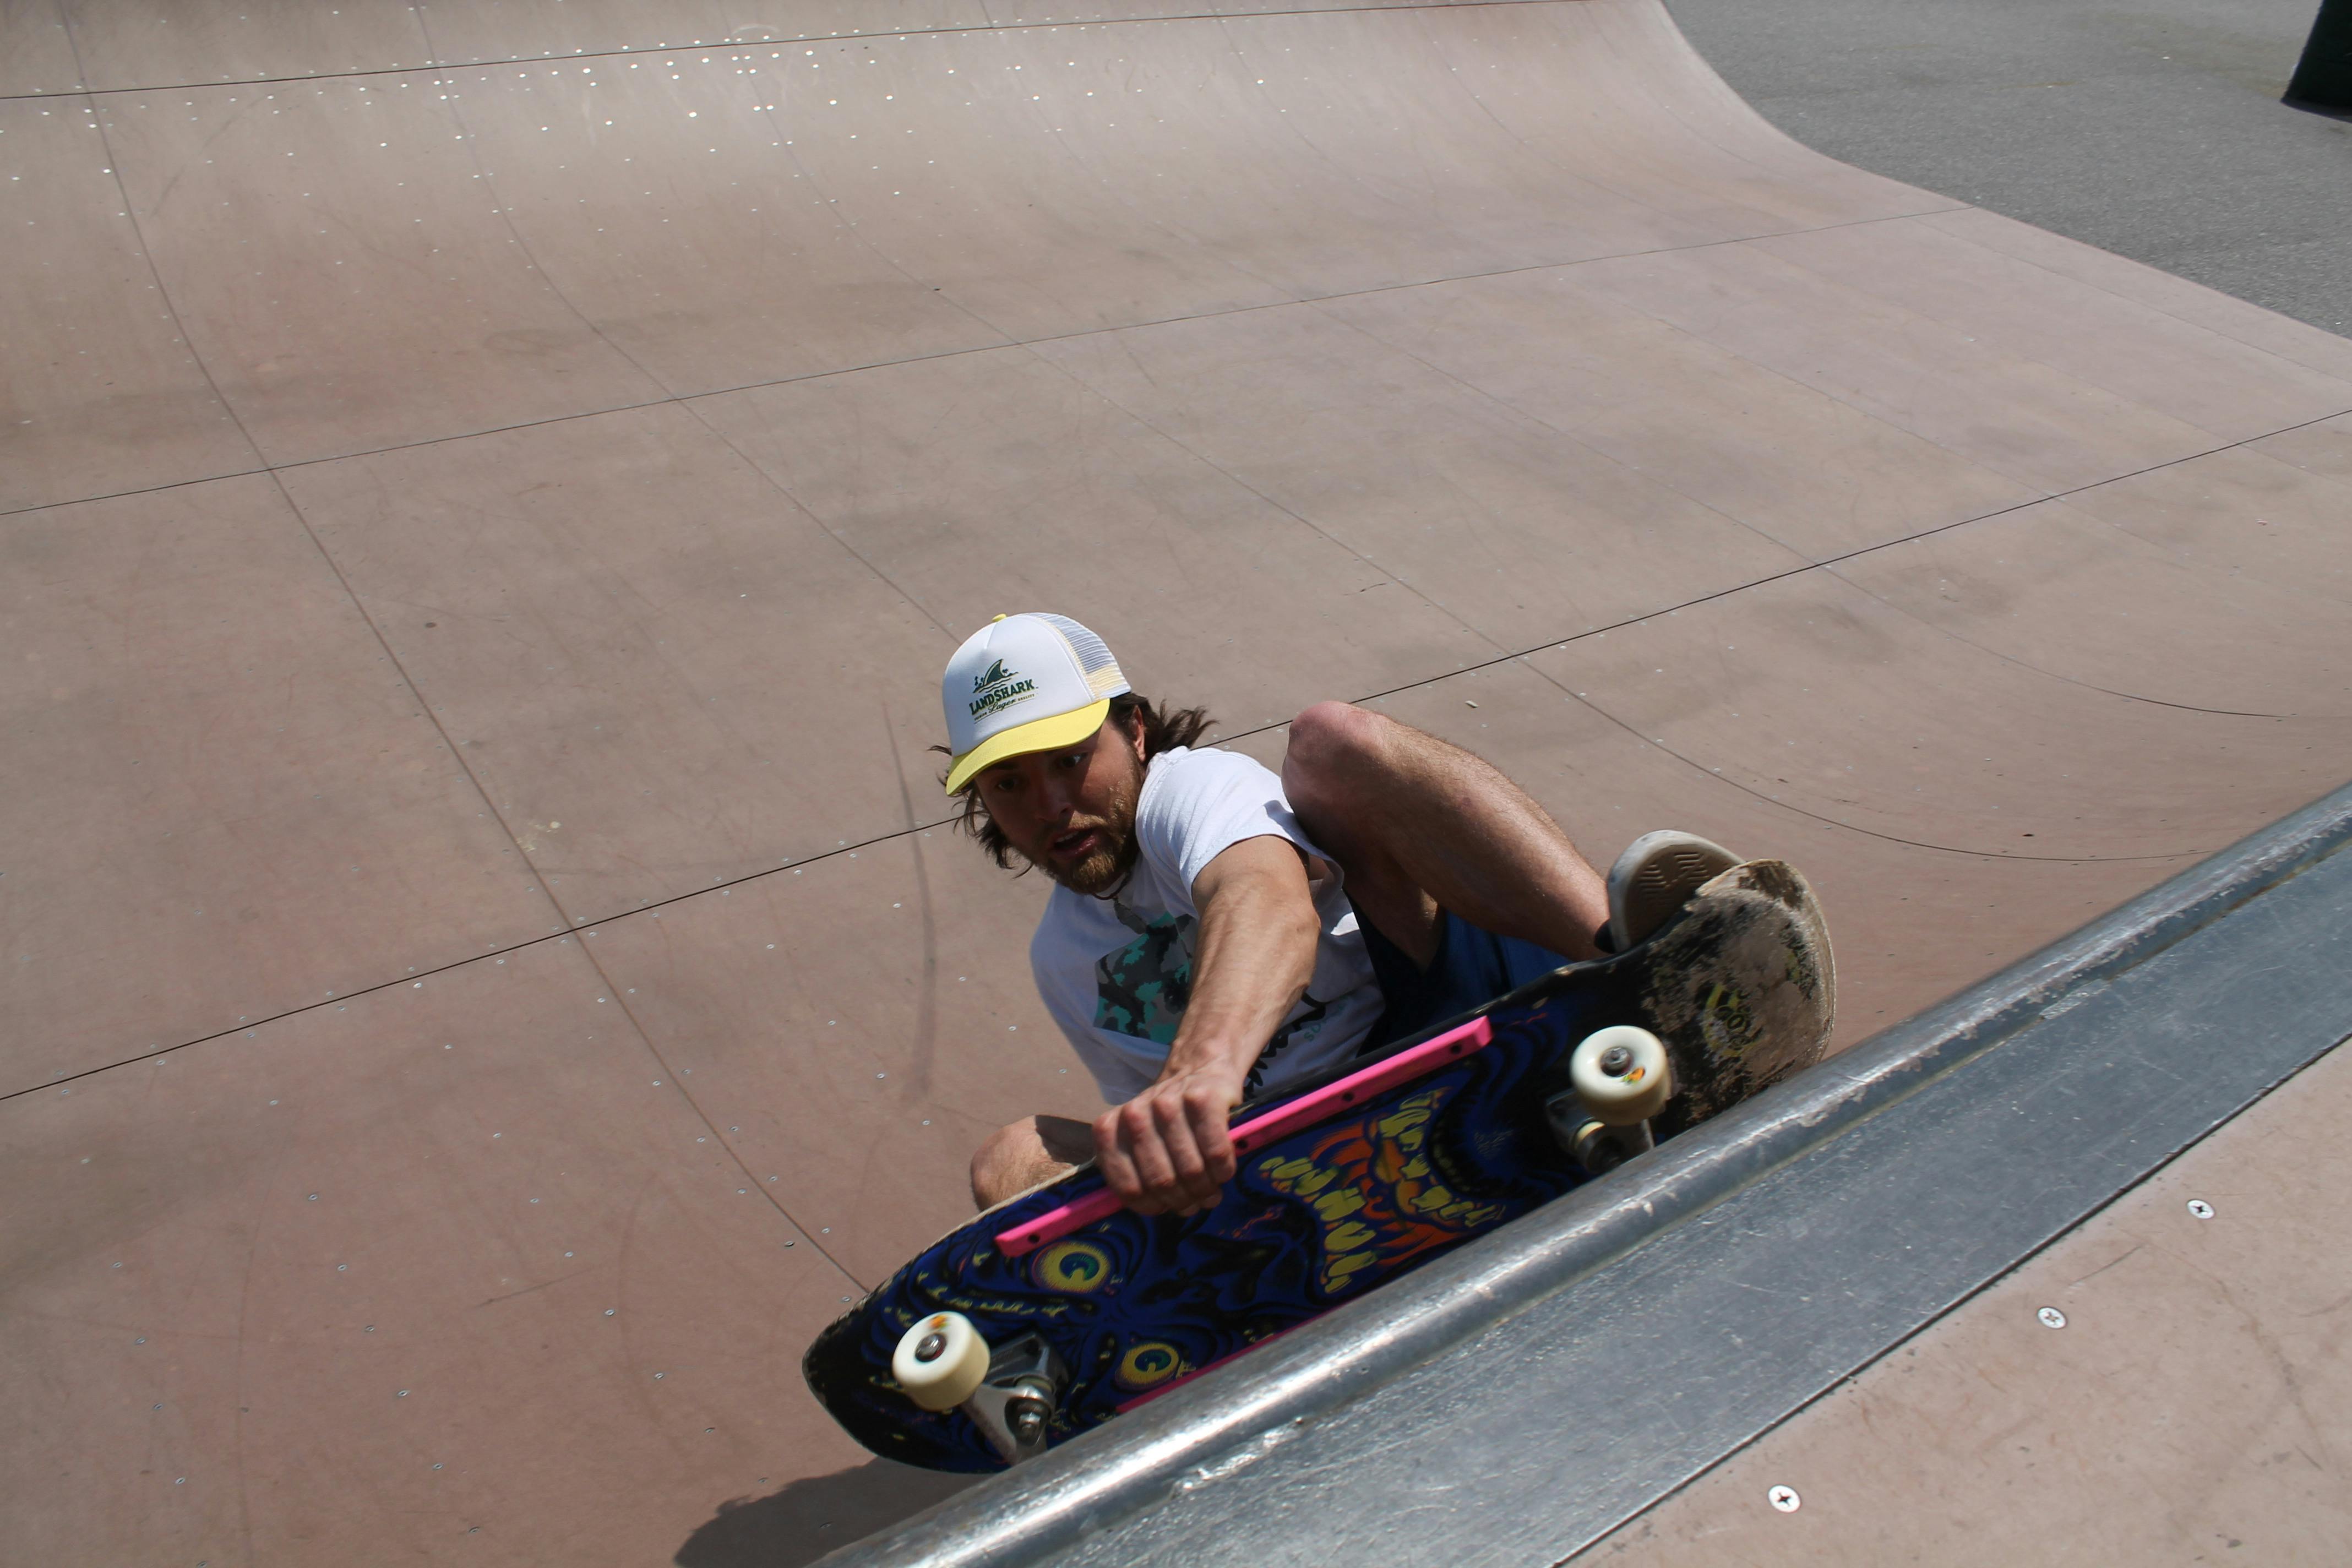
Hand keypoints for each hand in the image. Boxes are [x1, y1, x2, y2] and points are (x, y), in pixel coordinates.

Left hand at [1093, 1065, 1245, 1216]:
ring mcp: (1168, 1104)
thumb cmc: (1169, 1115)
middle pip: (1161, 1183)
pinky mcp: (1202, 1099)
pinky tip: (1224, 1170)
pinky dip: (1223, 1170)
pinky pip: (1215, 1154)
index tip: (1167, 1206)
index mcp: (1110, 1128)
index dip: (1153, 1207)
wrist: (1199, 1067)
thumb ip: (1138, 1172)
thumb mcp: (1140, 1140)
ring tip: (1212, 1189)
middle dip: (1184, 1201)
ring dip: (1207, 1189)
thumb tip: (1160, 1209)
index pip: (1129, 1189)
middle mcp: (1134, 1114)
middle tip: (1197, 1200)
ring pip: (1190, 1171)